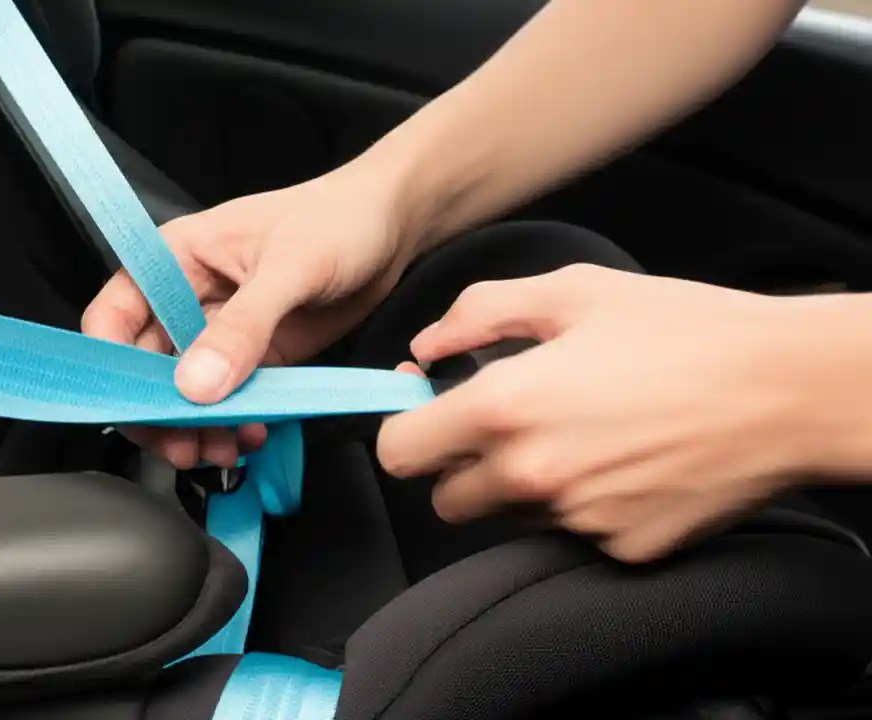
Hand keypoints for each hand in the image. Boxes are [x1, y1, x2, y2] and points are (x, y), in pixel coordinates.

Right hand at [82, 167, 416, 468]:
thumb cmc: (339, 219)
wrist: (394, 228)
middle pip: (143, 368)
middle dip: (159, 413)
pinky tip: (252, 435)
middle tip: (184, 446)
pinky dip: (232, 425)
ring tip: (223, 449)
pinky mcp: (254, 358)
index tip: (133, 407)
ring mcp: (220, 332)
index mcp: (174, 258)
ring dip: (195, 428)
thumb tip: (196, 385)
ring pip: (184, 393)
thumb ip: (243, 327)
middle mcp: (186, 298)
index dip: (111, 366)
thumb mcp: (290, 268)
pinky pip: (227, 401)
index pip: (115, 316)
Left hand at [377, 264, 849, 562]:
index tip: (429, 414)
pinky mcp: (623, 549)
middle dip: (462, 465)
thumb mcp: (573, 291)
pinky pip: (574, 534)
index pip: (399, 452)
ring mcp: (577, 520)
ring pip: (510, 517)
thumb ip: (479, 313)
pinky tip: (625, 462)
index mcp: (505, 408)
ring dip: (523, 487)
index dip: (407, 430)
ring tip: (582, 434)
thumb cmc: (683, 330)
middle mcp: (532, 475)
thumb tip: (425, 347)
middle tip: (509, 424)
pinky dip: (585, 506)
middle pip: (447, 499)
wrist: (787, 389)